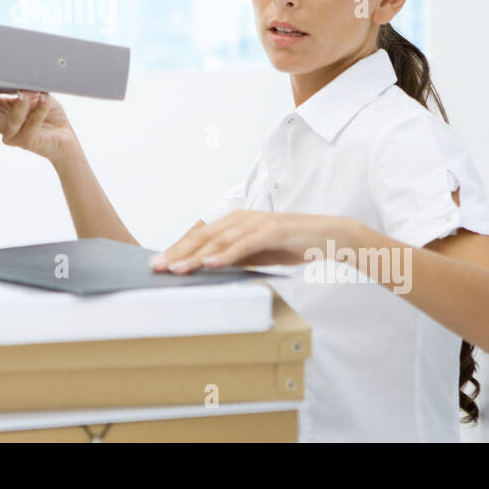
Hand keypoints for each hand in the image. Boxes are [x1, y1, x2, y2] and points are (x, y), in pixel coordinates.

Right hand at [0, 85, 77, 163]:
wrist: (65, 140)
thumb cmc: (46, 111)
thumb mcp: (32, 90)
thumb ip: (19, 83)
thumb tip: (9, 64)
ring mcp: (11, 134)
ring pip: (9, 119)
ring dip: (20, 104)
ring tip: (29, 91)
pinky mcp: (26, 142)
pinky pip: (30, 124)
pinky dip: (38, 111)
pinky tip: (45, 99)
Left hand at [149, 210, 360, 272]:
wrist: (330, 237)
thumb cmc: (293, 245)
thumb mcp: (257, 255)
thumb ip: (235, 259)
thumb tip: (209, 269)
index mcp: (237, 222)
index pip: (201, 236)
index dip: (179, 248)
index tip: (159, 263)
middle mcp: (243, 218)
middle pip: (204, 236)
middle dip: (178, 251)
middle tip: (157, 267)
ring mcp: (257, 223)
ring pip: (220, 240)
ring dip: (196, 255)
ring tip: (177, 268)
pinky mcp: (273, 231)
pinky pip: (244, 244)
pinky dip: (226, 254)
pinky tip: (211, 264)